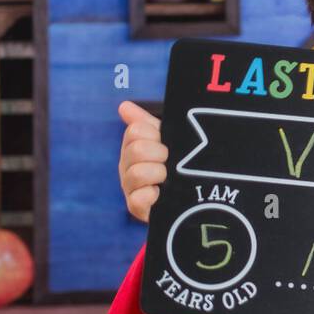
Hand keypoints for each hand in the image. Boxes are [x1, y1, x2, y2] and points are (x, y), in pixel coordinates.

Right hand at [117, 100, 166, 222]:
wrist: (190, 196)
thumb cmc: (175, 165)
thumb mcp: (165, 140)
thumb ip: (146, 123)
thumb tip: (123, 106)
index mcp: (132, 146)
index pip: (136, 130)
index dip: (155, 135)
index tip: (165, 144)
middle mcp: (126, 166)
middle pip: (137, 150)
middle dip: (160, 154)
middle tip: (169, 162)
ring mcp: (129, 187)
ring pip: (137, 173)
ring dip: (159, 174)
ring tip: (167, 179)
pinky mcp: (135, 208)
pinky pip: (138, 198)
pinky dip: (152, 195)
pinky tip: (160, 194)